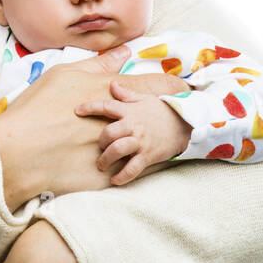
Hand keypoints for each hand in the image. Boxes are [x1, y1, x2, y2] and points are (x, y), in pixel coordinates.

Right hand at [0, 47, 190, 209]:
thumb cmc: (36, 109)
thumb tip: (126, 53)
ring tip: (167, 141)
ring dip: (157, 142)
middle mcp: (119, 122)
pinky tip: (143, 165)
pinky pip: (133, 172)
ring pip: (149, 146)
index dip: (176, 86)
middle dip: (170, 115)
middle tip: (182, 114)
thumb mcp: (64, 76)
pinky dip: (138, 167)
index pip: (157, 86)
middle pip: (158, 117)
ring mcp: (116, 150)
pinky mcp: (107, 177)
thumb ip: (99, 65)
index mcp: (111, 94)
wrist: (17, 153)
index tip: (185, 87)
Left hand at [75, 81, 193, 184]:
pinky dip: (122, 176)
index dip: (90, 107)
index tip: (77, 110)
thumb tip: (112, 84)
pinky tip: (115, 179)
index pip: (107, 106)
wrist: (185, 124)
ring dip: (106, 159)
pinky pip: (133, 168)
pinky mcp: (148, 155)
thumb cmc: (162, 111)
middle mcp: (133, 126)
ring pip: (118, 150)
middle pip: (109, 132)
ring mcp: (140, 141)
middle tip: (100, 147)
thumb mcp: (145, 99)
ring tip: (102, 164)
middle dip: (101, 141)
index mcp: (130, 111)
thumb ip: (126, 94)